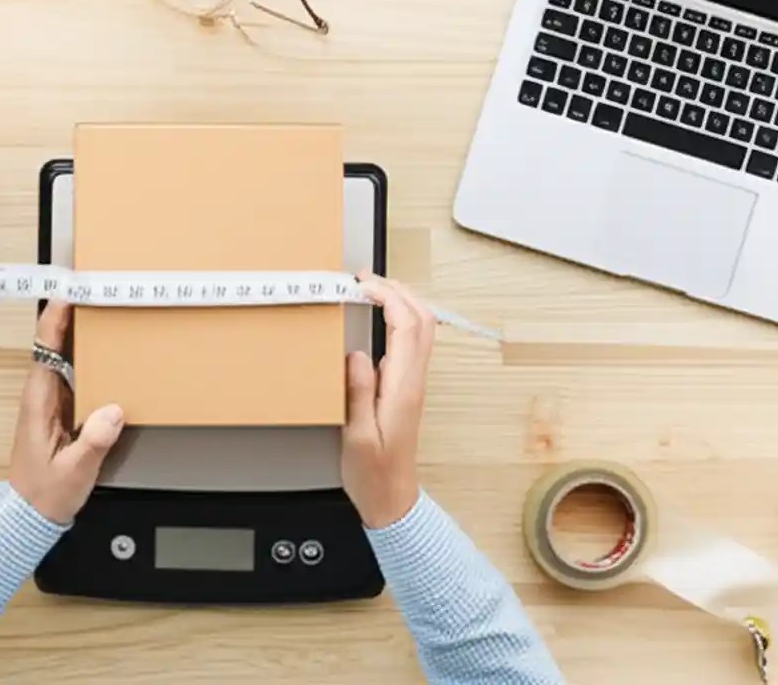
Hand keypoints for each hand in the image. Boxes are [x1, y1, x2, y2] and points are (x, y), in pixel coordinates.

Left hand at [9, 301, 124, 524]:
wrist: (30, 516)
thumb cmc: (45, 494)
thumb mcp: (75, 471)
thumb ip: (94, 441)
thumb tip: (113, 410)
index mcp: (38, 404)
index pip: (44, 351)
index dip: (55, 320)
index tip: (71, 295)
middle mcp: (40, 397)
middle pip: (54, 346)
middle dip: (71, 316)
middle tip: (96, 291)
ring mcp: (49, 404)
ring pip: (63, 358)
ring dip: (79, 334)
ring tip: (104, 311)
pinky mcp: (59, 412)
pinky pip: (73, 376)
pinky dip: (87, 358)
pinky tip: (106, 354)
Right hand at [341, 273, 435, 528]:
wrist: (393, 499)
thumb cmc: (373, 474)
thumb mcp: (356, 435)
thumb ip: (357, 392)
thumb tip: (355, 355)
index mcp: (402, 388)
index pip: (406, 326)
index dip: (388, 297)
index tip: (363, 284)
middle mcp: (413, 382)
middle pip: (422, 320)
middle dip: (398, 290)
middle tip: (367, 278)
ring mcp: (413, 384)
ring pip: (421, 330)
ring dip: (401, 303)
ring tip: (373, 290)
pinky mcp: (407, 390)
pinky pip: (412, 345)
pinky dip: (399, 321)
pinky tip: (379, 320)